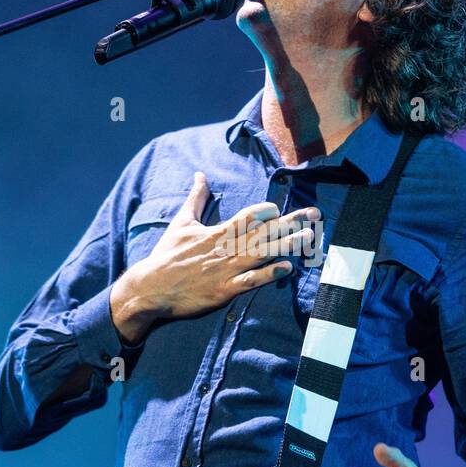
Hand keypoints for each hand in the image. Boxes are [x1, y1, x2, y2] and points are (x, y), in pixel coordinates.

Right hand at [110, 171, 318, 343]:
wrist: (150, 288)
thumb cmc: (166, 256)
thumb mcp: (181, 223)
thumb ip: (195, 199)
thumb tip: (199, 175)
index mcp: (217, 232)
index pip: (247, 215)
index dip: (266, 211)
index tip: (280, 208)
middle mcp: (225, 248)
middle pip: (264, 231)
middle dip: (291, 222)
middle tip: (315, 214)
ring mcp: (226, 270)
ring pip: (262, 253)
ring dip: (287, 244)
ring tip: (309, 238)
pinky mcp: (223, 290)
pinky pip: (250, 281)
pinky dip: (268, 274)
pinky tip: (287, 269)